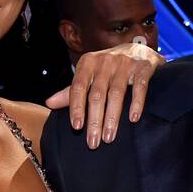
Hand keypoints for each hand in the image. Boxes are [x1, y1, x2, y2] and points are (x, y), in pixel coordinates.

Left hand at [45, 41, 163, 148]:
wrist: (138, 49)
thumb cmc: (109, 67)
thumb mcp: (89, 75)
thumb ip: (71, 91)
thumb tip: (49, 103)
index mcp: (88, 63)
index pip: (78, 87)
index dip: (76, 107)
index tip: (76, 127)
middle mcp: (105, 61)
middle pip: (97, 94)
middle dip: (94, 120)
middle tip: (93, 142)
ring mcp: (125, 63)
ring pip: (117, 93)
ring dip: (112, 117)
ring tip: (109, 137)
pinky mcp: (143, 67)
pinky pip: (140, 86)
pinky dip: (136, 103)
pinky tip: (133, 119)